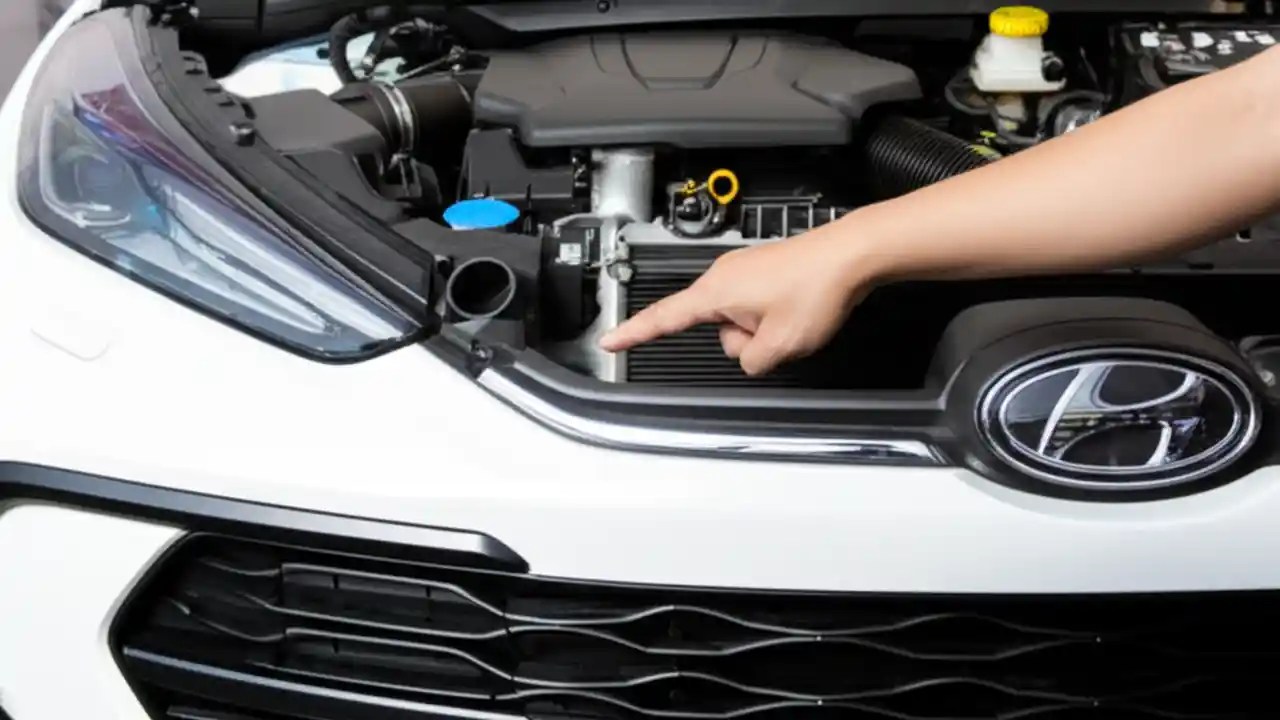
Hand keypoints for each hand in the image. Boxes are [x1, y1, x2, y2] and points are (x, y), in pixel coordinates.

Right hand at [599, 223, 877, 375]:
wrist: (851, 255)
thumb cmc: (817, 286)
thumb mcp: (781, 345)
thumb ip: (751, 363)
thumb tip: (749, 356)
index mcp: (716, 292)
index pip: (663, 318)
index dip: (634, 333)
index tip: (610, 339)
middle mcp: (724, 277)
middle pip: (718, 330)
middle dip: (745, 341)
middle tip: (779, 332)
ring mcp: (744, 272)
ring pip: (740, 322)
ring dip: (764, 329)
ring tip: (794, 315)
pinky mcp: (764, 272)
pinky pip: (757, 308)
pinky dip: (775, 316)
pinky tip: (798, 308)